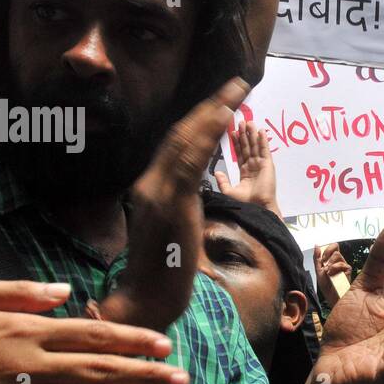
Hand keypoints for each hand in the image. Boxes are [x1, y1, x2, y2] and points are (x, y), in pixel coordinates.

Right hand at [99, 78, 249, 332]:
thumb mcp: (171, 228)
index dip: (200, 120)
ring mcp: (158, 193)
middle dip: (211, 106)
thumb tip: (189, 187)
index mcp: (149, 188)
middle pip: (181, 134)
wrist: (146, 300)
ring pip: (186, 141)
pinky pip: (191, 162)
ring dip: (215, 113)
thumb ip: (177, 203)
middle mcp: (150, 184)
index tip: (221, 100)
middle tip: (237, 83)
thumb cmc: (162, 273)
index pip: (175, 145)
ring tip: (237, 92)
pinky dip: (209, 136)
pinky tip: (226, 118)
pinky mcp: (171, 205)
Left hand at [216, 120, 279, 214]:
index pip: (240, 154)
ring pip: (255, 146)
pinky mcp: (268, 165)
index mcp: (245, 172)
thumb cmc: (246, 204)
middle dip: (244, 135)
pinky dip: (263, 140)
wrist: (257, 209)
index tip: (233, 132)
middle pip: (248, 147)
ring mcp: (261, 165)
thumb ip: (223, 182)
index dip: (237, 143)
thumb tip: (217, 172)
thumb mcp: (229, 192)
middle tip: (241, 122)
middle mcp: (253, 167)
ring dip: (252, 134)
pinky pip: (265, 150)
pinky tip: (261, 131)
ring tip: (249, 122)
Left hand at [314, 242, 351, 306]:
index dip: (327, 248)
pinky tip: (331, 274)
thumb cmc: (326, 286)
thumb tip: (316, 246)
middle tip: (324, 263)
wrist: (331, 297)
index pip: (332, 246)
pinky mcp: (348, 270)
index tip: (322, 257)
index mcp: (332, 260)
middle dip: (327, 254)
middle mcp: (339, 261)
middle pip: (335, 248)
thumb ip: (317, 258)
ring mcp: (344, 265)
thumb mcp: (318, 271)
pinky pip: (342, 264)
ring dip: (330, 263)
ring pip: (338, 255)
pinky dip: (334, 268)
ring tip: (328, 271)